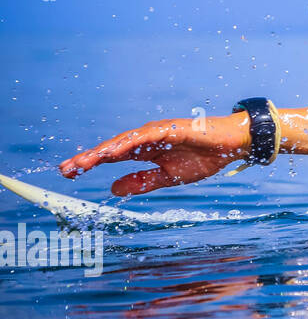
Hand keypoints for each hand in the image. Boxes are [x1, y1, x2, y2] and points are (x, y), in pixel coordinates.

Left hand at [59, 114, 250, 195]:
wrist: (231, 145)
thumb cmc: (203, 158)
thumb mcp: (168, 177)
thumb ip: (142, 182)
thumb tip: (112, 189)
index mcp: (144, 151)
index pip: (112, 157)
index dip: (90, 164)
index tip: (68, 174)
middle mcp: (145, 139)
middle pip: (111, 149)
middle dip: (88, 159)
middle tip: (65, 170)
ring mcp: (157, 132)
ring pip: (123, 142)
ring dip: (103, 151)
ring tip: (84, 162)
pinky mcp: (170, 129)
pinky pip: (145, 137)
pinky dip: (127, 144)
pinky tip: (112, 152)